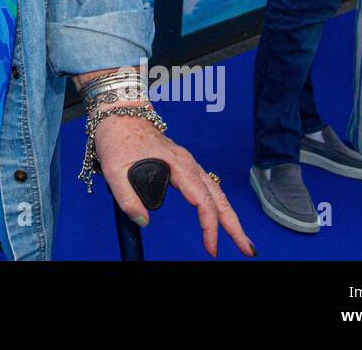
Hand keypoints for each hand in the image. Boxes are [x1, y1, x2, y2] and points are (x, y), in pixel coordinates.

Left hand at [94, 112, 256, 257]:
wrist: (118, 112)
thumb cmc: (116, 137)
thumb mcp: (114, 170)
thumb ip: (127, 198)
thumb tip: (143, 223)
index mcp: (176, 164)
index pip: (202, 200)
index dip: (209, 226)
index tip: (211, 247)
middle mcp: (188, 164)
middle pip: (219, 198)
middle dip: (234, 226)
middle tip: (248, 250)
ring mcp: (187, 163)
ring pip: (216, 192)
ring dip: (230, 216)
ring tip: (241, 240)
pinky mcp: (183, 164)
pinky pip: (208, 186)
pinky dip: (218, 204)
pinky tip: (221, 217)